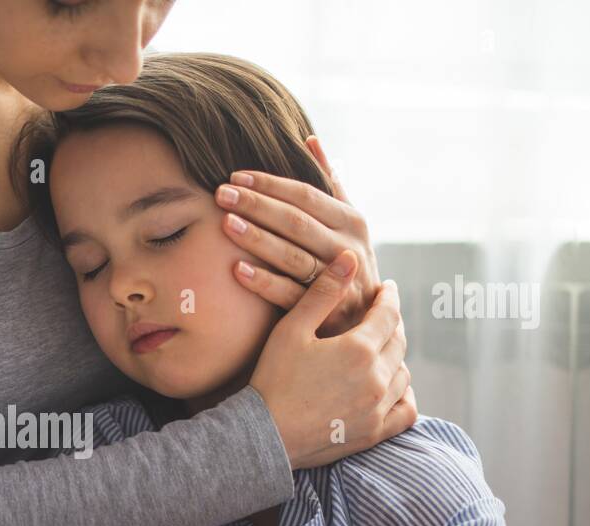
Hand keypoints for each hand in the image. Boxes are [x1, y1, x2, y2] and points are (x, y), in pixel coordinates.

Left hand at [217, 136, 378, 331]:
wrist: (368, 321)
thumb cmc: (347, 264)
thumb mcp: (348, 223)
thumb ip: (330, 184)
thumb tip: (311, 140)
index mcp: (351, 221)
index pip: (306, 195)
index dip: (270, 185)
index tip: (237, 176)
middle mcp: (346, 247)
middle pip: (296, 221)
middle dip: (257, 206)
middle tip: (222, 194)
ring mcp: (336, 280)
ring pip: (291, 255)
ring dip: (257, 238)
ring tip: (225, 224)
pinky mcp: (323, 310)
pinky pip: (288, 293)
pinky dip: (263, 281)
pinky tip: (236, 270)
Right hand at [248, 250, 416, 468]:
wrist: (264, 435)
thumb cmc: (272, 379)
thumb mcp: (292, 330)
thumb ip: (324, 293)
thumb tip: (350, 258)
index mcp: (359, 348)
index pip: (388, 313)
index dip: (388, 297)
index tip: (387, 287)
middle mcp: (376, 378)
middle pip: (398, 342)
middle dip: (392, 325)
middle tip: (382, 317)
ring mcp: (378, 408)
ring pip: (403, 374)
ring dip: (395, 359)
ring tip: (382, 351)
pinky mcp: (374, 433)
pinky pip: (406, 411)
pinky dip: (404, 396)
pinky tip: (392, 388)